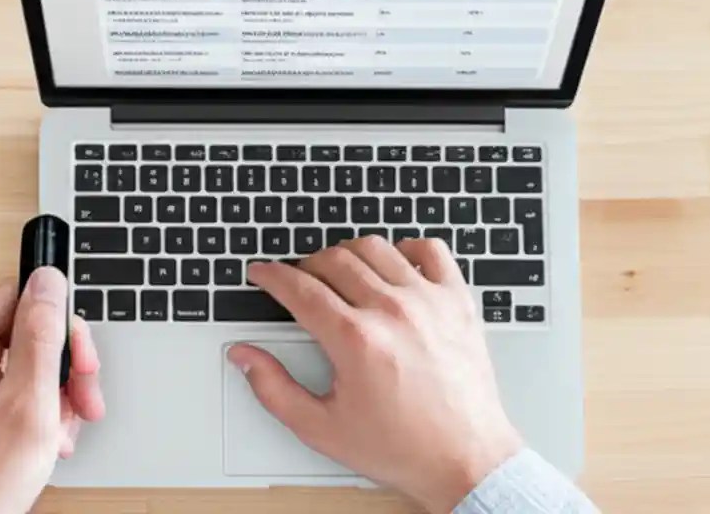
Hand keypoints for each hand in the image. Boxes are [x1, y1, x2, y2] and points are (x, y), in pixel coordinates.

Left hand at [0, 268, 105, 513]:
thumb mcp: (30, 402)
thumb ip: (41, 335)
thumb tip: (48, 278)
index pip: (14, 297)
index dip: (55, 320)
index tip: (80, 352)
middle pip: (23, 329)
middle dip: (63, 362)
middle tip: (85, 393)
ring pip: (26, 360)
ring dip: (58, 390)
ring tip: (67, 426)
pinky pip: (15, 385)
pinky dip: (41, 407)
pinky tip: (52, 436)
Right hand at [227, 237, 521, 513]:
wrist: (465, 460)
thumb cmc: (402, 447)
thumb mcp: (321, 428)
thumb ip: (273, 389)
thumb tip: (245, 357)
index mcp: (356, 340)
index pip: (299, 288)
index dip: (271, 276)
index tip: (262, 273)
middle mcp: (392, 312)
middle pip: (333, 260)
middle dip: (305, 267)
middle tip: (299, 284)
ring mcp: (429, 302)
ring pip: (375, 248)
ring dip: (348, 255)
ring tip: (340, 275)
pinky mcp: (458, 302)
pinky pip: (430, 251)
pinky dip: (406, 250)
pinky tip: (394, 267)